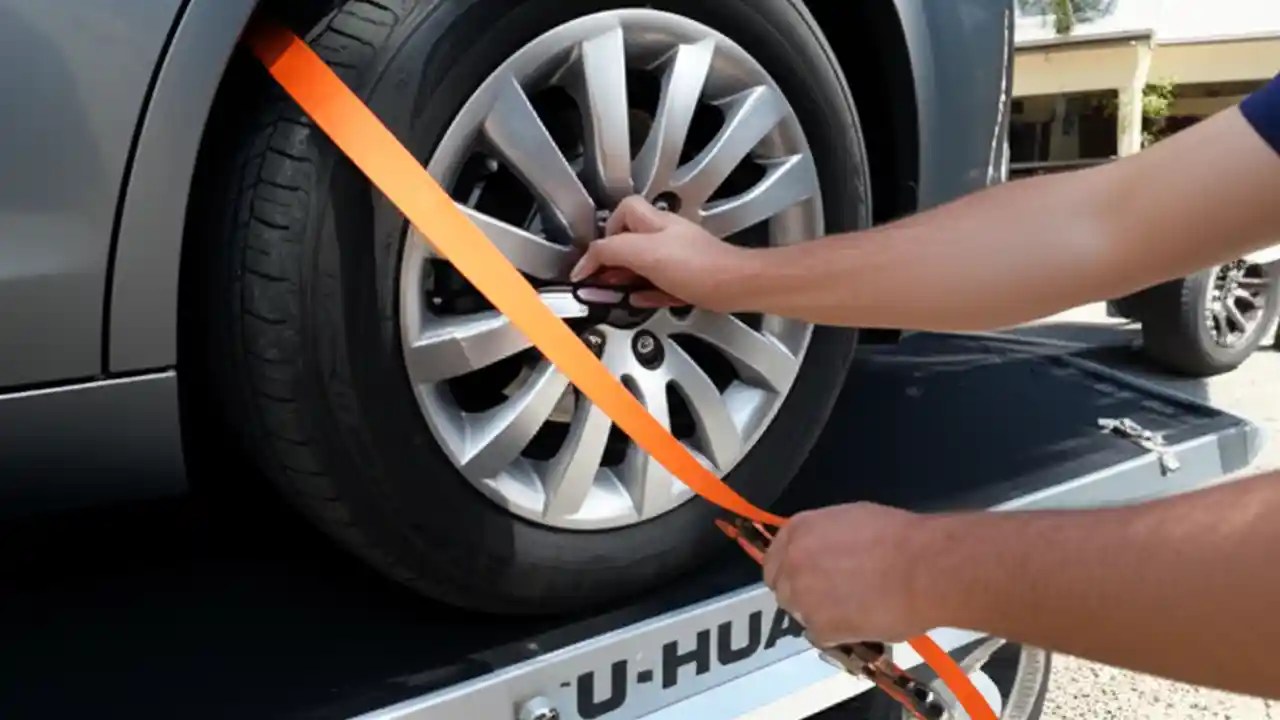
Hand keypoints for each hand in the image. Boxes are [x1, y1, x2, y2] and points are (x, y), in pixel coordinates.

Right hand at [569, 196, 753, 312]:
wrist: (736, 286)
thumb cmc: (701, 267)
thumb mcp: (645, 254)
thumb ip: (613, 252)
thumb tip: (588, 259)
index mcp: (654, 223)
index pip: (618, 216)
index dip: (600, 239)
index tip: (586, 266)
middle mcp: (666, 237)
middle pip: (629, 242)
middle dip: (611, 260)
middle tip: (598, 278)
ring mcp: (677, 258)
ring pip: (642, 264)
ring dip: (626, 278)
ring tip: (613, 290)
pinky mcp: (687, 280)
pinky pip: (658, 284)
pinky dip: (645, 292)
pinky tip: (639, 299)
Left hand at [763, 503, 939, 646]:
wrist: (923, 568)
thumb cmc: (897, 536)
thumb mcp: (851, 520)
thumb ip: (825, 538)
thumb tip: (825, 552)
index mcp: (797, 531)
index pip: (774, 560)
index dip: (790, 571)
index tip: (805, 579)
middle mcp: (791, 563)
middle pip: (782, 588)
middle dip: (803, 593)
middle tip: (833, 596)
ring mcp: (802, 598)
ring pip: (800, 614)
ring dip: (820, 614)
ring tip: (853, 610)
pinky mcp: (820, 628)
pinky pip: (819, 636)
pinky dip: (837, 635)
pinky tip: (860, 624)